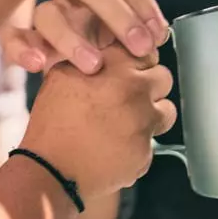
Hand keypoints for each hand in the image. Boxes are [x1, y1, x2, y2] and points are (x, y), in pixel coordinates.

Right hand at [3, 0, 167, 75]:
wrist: (83, 86)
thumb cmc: (114, 55)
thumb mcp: (132, 41)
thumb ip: (141, 34)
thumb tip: (156, 37)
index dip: (142, 0)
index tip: (158, 34)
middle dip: (117, 15)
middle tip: (140, 48)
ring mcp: (48, 13)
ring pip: (48, 12)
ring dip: (71, 38)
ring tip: (93, 65)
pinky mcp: (23, 39)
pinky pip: (12, 37)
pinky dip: (22, 49)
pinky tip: (37, 64)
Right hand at [23, 44, 174, 200]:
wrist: (50, 168)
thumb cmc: (52, 124)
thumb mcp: (62, 76)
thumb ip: (91, 61)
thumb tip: (107, 57)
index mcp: (113, 65)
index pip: (144, 50)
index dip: (138, 63)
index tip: (132, 72)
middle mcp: (133, 88)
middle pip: (162, 77)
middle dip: (150, 88)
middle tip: (130, 100)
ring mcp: (143, 120)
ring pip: (167, 111)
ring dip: (152, 116)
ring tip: (128, 125)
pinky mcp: (146, 150)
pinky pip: (151, 143)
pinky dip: (138, 146)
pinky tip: (116, 148)